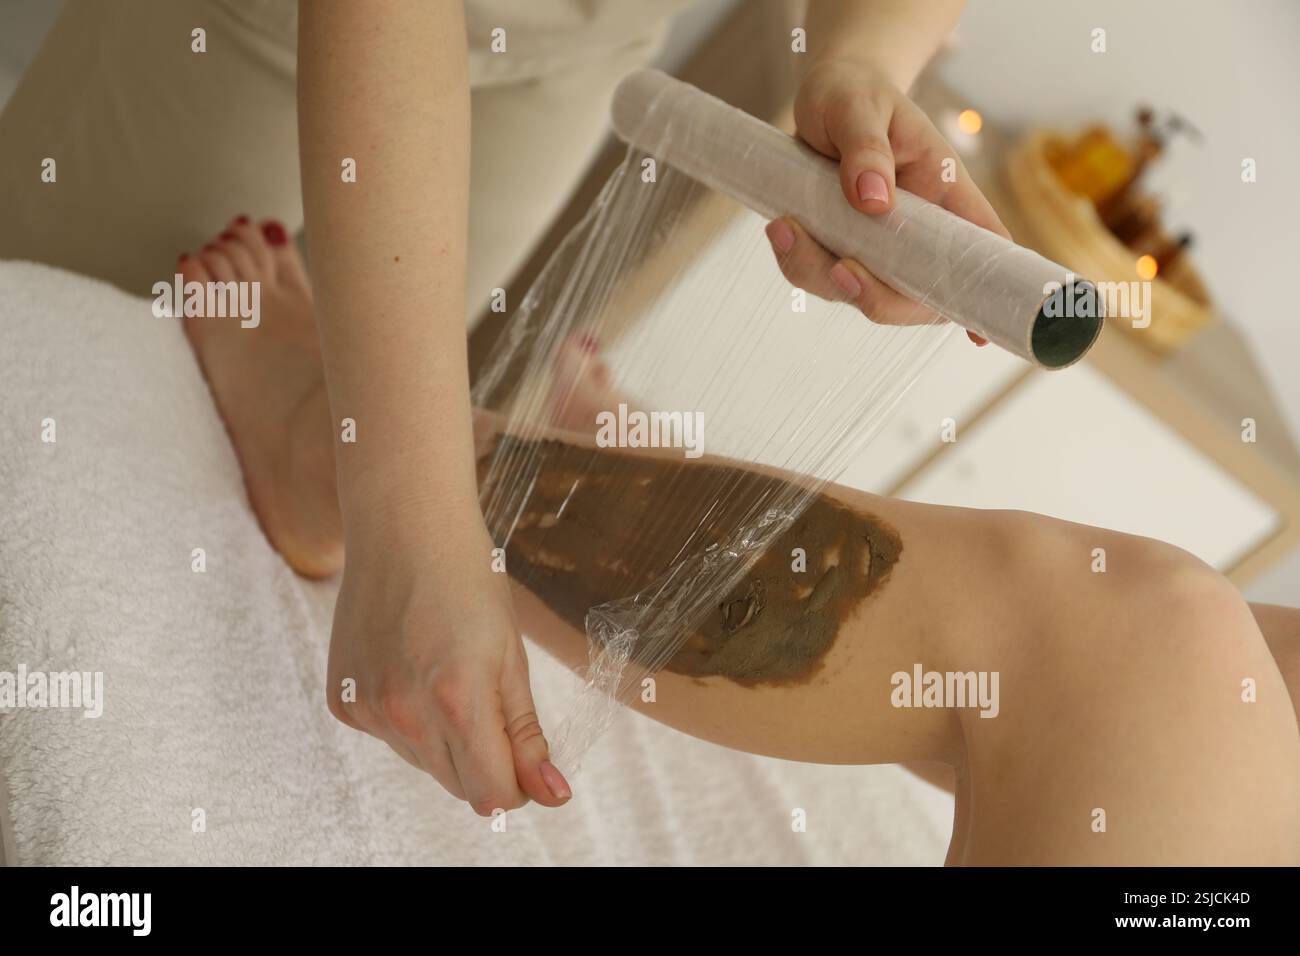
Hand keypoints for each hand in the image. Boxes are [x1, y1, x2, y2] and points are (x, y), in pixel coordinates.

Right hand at [326, 516, 569, 813]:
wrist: (406, 528)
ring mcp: (368, 708)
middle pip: (459, 785)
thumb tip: (552, 795)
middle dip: (484, 760)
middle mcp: (404, 713)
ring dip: (445, 740)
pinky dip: (407, 718)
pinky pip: (389, 737)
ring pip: (424, 763)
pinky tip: (412, 666)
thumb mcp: (511, 657)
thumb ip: (526, 734)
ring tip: (446, 671)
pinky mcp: (343, 702)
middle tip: (488, 696)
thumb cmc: (471, 582)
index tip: (526, 756)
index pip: (492, 795)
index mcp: (458, 700)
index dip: (518, 784)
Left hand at [767, 56, 1009, 343]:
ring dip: (820, 274)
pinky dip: (798, 262)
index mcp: (946, 195)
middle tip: (838, 269)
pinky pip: (821, 277)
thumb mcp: (859, 106)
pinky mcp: (843, 249)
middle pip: (920, 296)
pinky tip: (780, 227)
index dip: (986, 294)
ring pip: (860, 292)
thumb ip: (866, 148)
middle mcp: (920, 230)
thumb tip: (872, 199)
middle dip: (878, 297)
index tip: (978, 334)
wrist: (828, 95)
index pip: (983, 248)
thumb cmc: (856, 94)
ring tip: (784, 226)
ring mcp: (880, 247)